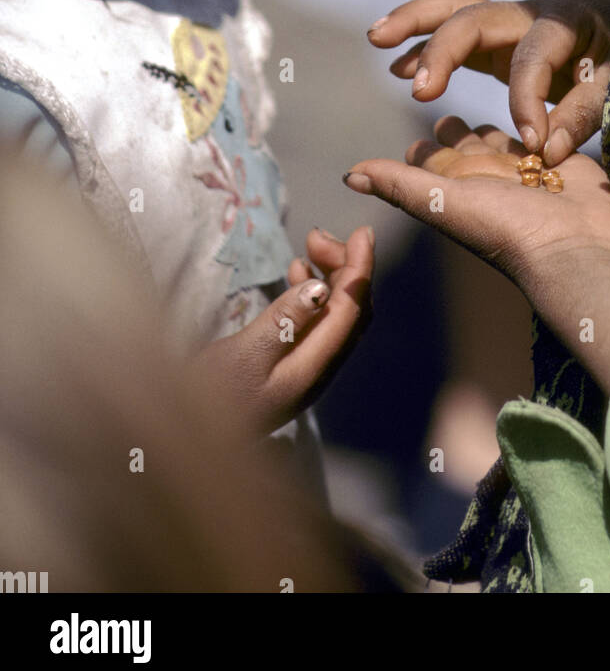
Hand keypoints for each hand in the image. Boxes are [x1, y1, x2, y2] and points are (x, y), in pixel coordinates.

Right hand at [191, 227, 373, 437]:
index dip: (361, 268)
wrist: (185, 439)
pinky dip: (314, 292)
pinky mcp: (291, 366)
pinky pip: (318, 322)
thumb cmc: (210, 397)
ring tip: (307, 247)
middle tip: (316, 236)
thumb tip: (321, 288)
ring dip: (330, 276)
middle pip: (351, 310)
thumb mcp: (244, 355)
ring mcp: (307, 369)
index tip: (363, 231)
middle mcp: (319, 370)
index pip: (352, 310)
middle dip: (345, 267)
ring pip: (336, 314)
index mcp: (313, 368)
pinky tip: (297, 274)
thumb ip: (283, 321)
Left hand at [344, 115, 609, 286]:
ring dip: (492, 129)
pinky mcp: (560, 159)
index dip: (421, 151)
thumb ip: (401, 184)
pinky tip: (532, 113)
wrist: (578, 246)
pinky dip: (534, 124)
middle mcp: (488, 178)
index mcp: (456, 187)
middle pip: (467, 147)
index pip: (431, 160)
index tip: (413, 140)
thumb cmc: (507, 229)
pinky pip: (541, 135)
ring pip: (503, 140)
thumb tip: (349, 174)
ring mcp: (525, 169)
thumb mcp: (445, 204)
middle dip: (456, 131)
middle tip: (444, 116)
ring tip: (481, 118)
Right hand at [367, 0, 609, 165]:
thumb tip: (543, 149)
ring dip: (416, 25)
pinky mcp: (508, 39)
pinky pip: (461, 35)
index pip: (532, 59)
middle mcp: (535, 11)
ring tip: (377, 40)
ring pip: (457, 12)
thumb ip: (585, 113)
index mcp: (568, 17)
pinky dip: (430, 45)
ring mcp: (518, 21)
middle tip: (414, 83)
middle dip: (440, 45)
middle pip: (475, 14)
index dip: (528, 101)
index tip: (531, 144)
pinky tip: (401, 66)